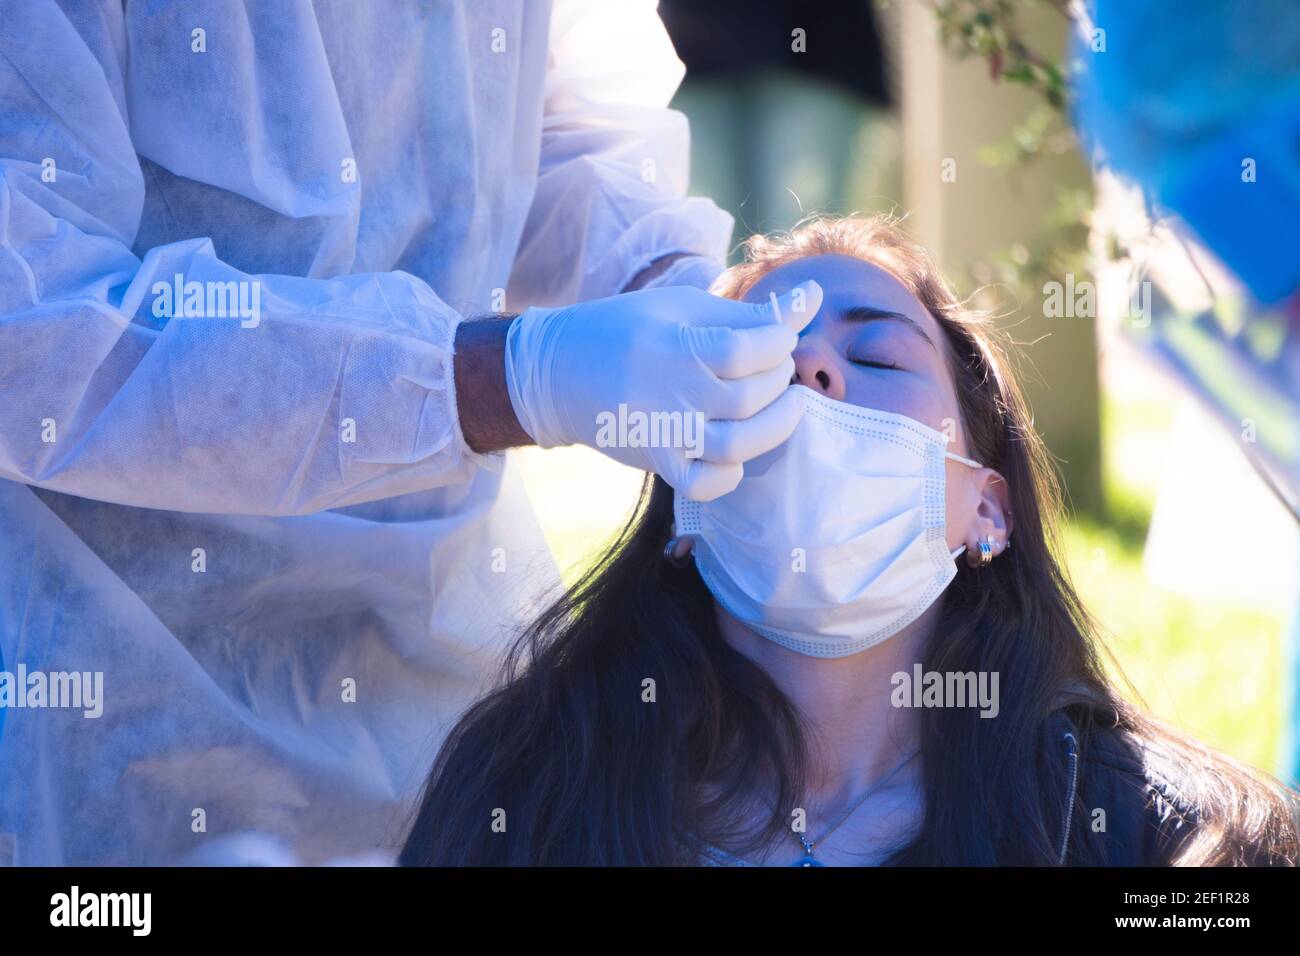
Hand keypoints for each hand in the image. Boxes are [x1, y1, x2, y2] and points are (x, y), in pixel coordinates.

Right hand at [504, 281, 822, 499]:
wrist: (559, 372)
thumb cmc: (630, 329)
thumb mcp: (685, 307)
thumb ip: (751, 312)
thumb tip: (816, 294)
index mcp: (677, 344)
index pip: (749, 350)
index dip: (779, 342)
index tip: (779, 337)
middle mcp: (671, 392)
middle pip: (750, 399)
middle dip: (780, 381)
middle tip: (778, 369)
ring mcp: (663, 433)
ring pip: (737, 445)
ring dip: (774, 427)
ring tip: (782, 404)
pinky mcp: (657, 462)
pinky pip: (704, 484)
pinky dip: (731, 475)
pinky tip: (740, 452)